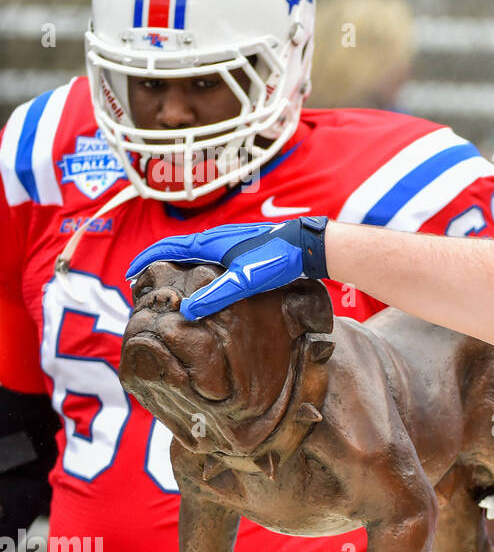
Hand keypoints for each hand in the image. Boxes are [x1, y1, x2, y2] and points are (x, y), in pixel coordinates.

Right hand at [126, 216, 329, 319]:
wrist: (306, 245)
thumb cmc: (276, 259)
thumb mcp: (244, 281)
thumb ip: (215, 296)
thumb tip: (186, 312)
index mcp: (209, 243)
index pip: (166, 248)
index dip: (144, 261)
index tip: (128, 276)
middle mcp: (215, 239)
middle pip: (175, 250)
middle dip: (156, 264)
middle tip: (142, 283)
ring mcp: (228, 243)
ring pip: (192, 253)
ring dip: (175, 266)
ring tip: (167, 285)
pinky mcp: (241, 250)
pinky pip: (207, 257)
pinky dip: (194, 268)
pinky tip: (203, 283)